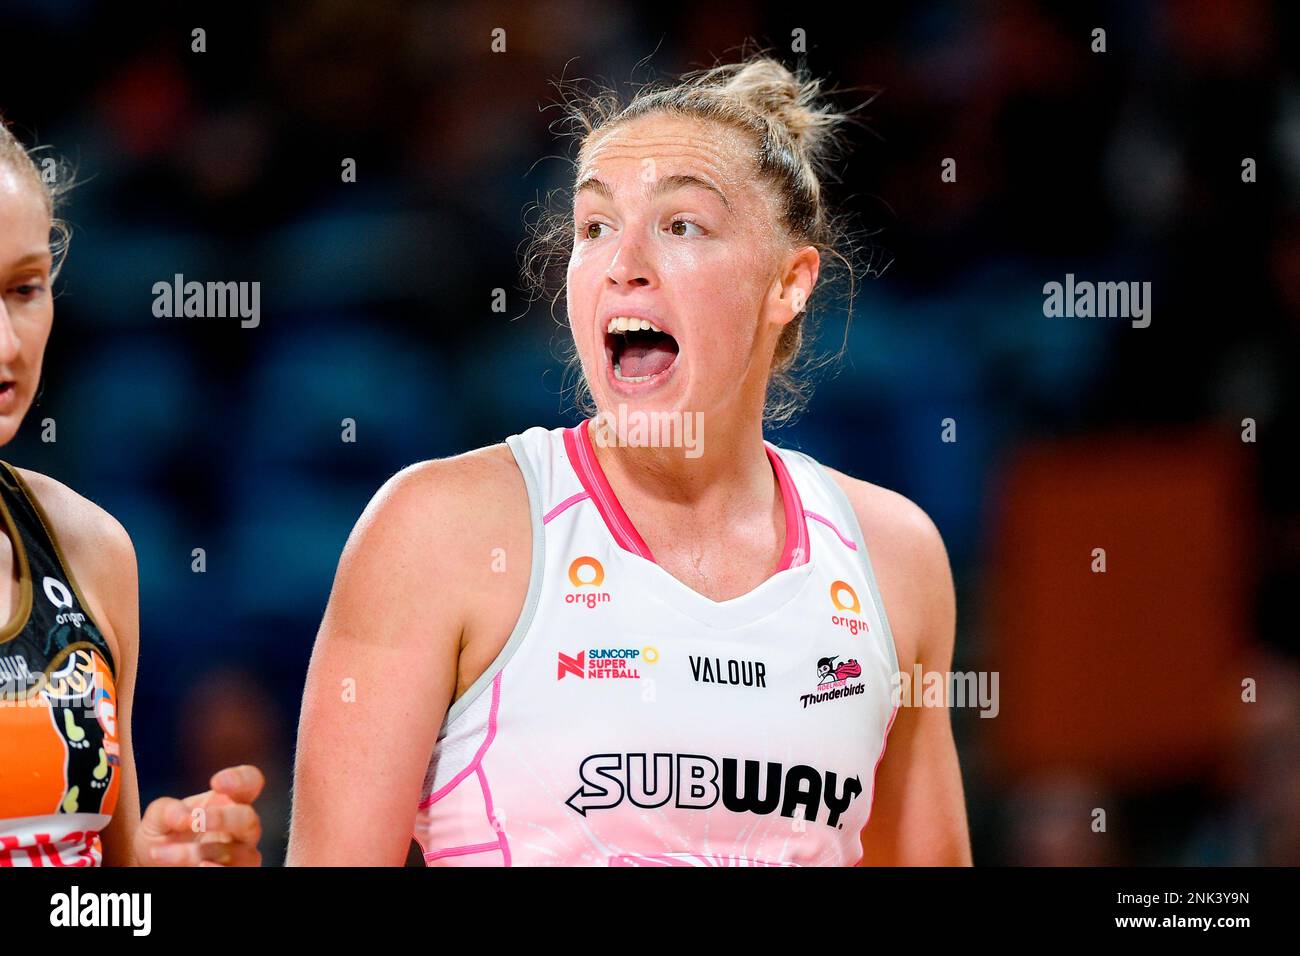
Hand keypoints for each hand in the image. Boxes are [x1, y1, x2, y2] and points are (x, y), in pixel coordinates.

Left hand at [135, 764, 264, 866]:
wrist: (154, 870)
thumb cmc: (163, 839)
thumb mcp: (155, 820)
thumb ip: (166, 810)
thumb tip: (185, 816)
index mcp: (226, 803)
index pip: (250, 782)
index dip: (242, 779)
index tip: (216, 783)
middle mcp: (239, 828)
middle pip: (249, 819)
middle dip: (224, 818)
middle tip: (196, 821)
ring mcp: (240, 855)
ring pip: (241, 852)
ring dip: (204, 852)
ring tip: (167, 854)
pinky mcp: (235, 873)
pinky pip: (238, 872)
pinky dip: (218, 869)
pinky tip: (199, 866)